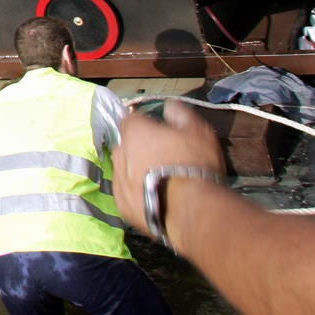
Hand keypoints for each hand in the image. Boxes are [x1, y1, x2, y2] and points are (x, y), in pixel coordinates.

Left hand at [112, 101, 225, 233]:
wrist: (189, 207)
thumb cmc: (193, 164)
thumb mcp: (197, 131)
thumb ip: (180, 113)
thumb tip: (170, 106)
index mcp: (134, 131)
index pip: (132, 119)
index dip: (147, 125)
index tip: (162, 134)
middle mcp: (119, 152)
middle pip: (127, 145)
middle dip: (141, 149)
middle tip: (165, 159)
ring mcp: (118, 179)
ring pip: (125, 169)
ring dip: (138, 171)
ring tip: (162, 182)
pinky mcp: (121, 203)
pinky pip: (127, 193)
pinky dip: (138, 193)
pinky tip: (157, 198)